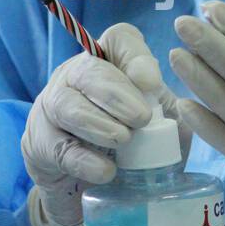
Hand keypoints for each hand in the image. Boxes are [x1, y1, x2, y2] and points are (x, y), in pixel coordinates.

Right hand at [23, 23, 189, 225]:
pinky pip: (59, 148)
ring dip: (98, 123)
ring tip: (122, 140)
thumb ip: (170, 117)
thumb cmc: (128, 146)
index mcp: (110, 64)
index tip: (151, 82)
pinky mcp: (41, 145)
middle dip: (117, 93)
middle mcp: (76, 78)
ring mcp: (54, 109)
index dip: (135, 56)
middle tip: (141, 118)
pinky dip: (84, 160)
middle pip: (90, 71)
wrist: (84, 185)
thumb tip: (182, 115)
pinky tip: (106, 171)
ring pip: (68, 105)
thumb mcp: (156, 126)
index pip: (119, 40)